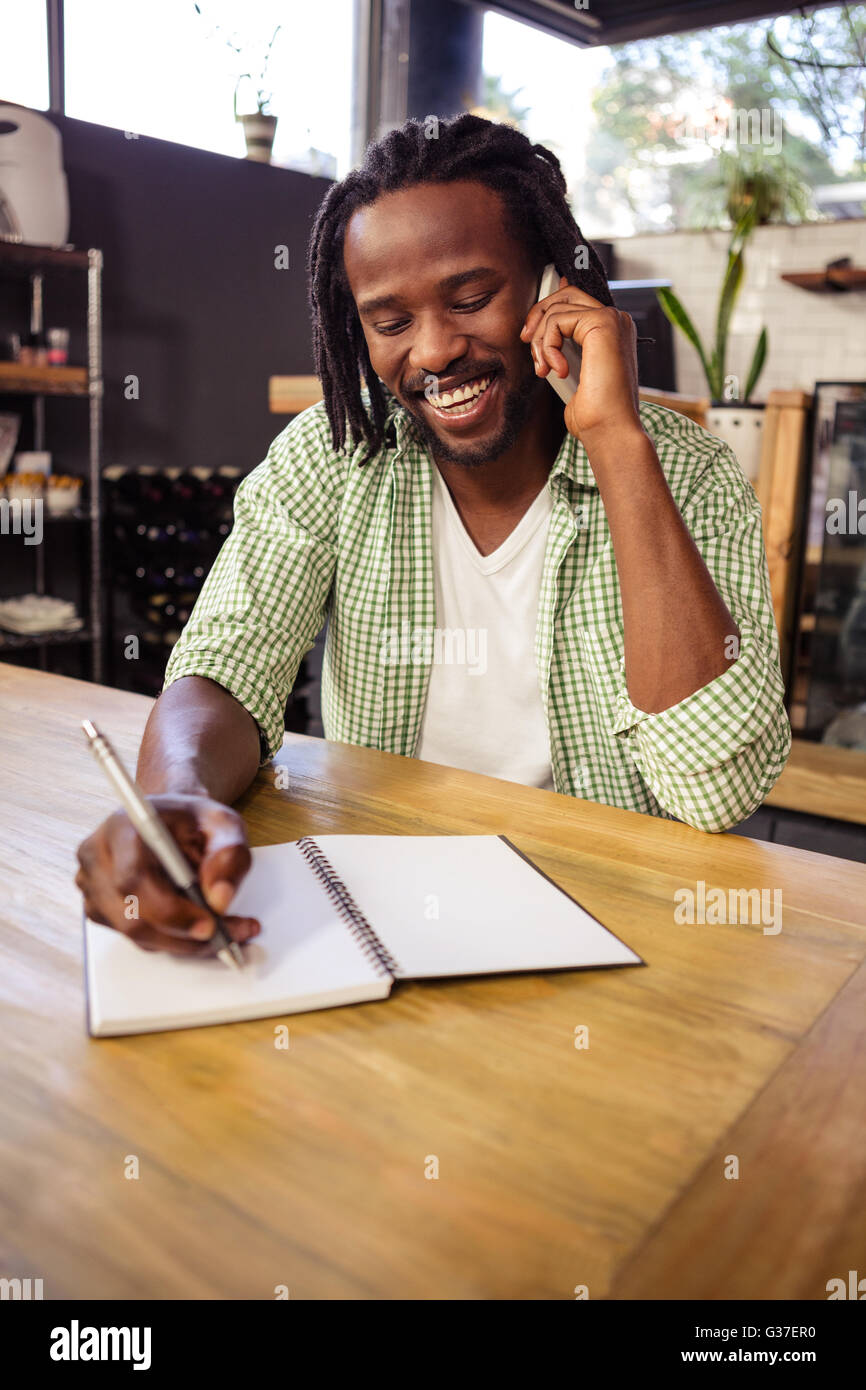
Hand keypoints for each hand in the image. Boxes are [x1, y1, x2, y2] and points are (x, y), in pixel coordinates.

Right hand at [75, 793, 260, 955]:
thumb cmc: (194, 820)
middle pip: (131, 917)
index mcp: (122, 827)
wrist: (172, 821)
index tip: (208, 924)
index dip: (170, 910)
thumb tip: (220, 899)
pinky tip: (196, 926)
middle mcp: (98, 857)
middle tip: (225, 935)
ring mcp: (92, 886)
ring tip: (222, 929)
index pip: (133, 879)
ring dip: (182, 941)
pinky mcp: (99, 908)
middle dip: (183, 934)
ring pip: (135, 934)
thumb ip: (229, 854)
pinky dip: (171, 940)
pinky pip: (136, 938)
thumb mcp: (224, 824)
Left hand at [520, 275, 642, 446]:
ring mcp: (613, 319)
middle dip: (538, 316)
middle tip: (526, 343)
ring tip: (544, 370)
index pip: (575, 302)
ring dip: (541, 340)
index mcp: (612, 331)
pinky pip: (558, 319)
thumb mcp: (570, 373)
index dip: (547, 311)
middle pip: (566, 295)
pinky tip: (557, 370)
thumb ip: (560, 347)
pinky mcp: (603, 322)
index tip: (529, 337)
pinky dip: (548, 346)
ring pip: (558, 307)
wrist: (610, 431)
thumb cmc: (594, 414)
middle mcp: (617, 320)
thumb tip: (539, 330)